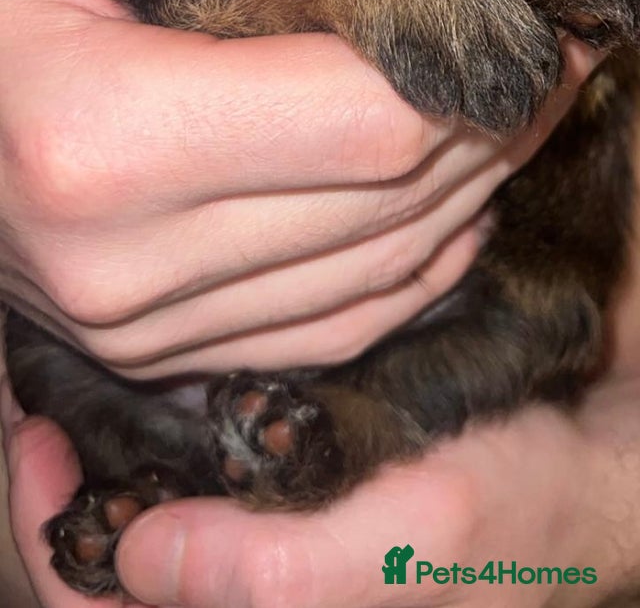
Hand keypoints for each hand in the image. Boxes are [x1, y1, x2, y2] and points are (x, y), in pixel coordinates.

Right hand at [2, 0, 592, 379]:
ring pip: (383, 269)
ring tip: (511, 101)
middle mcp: (125, 266)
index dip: (469, 60)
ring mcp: (145, 329)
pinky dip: (418, 257)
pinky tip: (450, 191)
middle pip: (392, 200)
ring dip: (469, 182)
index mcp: (100, 141)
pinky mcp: (164, 353)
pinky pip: (342, 322)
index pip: (366, 120)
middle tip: (542, 42)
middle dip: (490, 116)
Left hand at [4, 365, 637, 607]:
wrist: (578, 482)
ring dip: (89, 485)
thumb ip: (284, 575)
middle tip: (39, 411)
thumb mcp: (419, 538)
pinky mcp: (284, 543)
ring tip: (73, 403)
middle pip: (109, 594)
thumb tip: (137, 556)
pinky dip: (144, 470)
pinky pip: (188, 523)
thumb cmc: (513, 512)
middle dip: (56, 509)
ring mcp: (269, 582)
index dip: (52, 542)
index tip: (37, 441)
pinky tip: (142, 410)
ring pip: (137, 560)